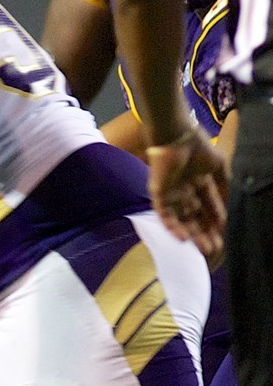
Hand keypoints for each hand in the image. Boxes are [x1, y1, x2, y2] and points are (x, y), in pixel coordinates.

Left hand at [146, 130, 227, 258]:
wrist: (178, 137)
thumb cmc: (199, 148)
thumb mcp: (219, 167)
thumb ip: (223, 185)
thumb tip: (228, 205)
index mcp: (199, 183)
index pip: (207, 207)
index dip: (215, 221)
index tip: (222, 235)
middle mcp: (184, 191)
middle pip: (194, 217)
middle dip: (204, 232)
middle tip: (213, 248)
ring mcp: (170, 193)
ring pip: (181, 219)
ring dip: (192, 234)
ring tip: (203, 248)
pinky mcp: (158, 194)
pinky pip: (164, 215)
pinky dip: (173, 227)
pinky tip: (184, 238)